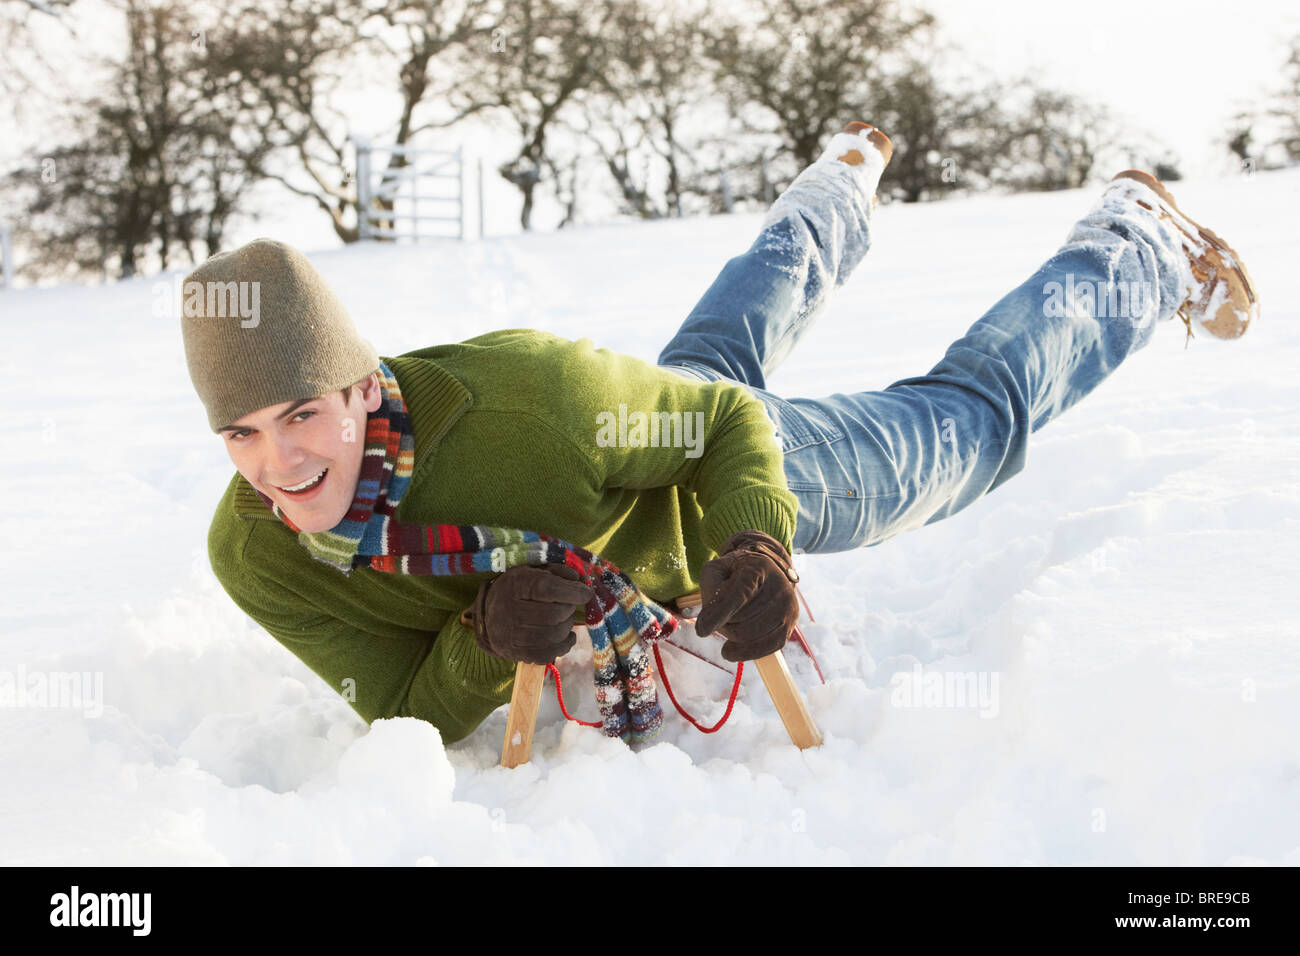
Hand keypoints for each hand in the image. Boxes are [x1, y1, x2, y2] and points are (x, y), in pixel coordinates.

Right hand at [472, 564, 594, 664]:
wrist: (491, 615)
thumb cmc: (519, 588)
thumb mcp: (535, 571)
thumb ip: (558, 572)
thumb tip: (581, 580)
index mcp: (515, 584)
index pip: (548, 588)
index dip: (573, 592)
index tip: (587, 593)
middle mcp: (509, 611)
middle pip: (554, 614)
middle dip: (569, 609)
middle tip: (569, 605)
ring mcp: (511, 636)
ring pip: (554, 635)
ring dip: (567, 626)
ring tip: (564, 618)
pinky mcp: (517, 654)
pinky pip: (549, 654)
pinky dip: (564, 644)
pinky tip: (565, 635)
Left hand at [694, 530, 799, 662]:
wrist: (767, 572)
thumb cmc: (736, 573)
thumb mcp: (717, 570)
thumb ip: (709, 591)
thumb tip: (708, 624)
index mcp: (758, 568)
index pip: (737, 596)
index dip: (719, 614)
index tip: (702, 631)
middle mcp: (778, 587)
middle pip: (739, 621)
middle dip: (722, 623)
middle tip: (720, 614)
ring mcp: (787, 607)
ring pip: (748, 636)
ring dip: (731, 635)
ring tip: (730, 622)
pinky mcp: (790, 625)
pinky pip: (765, 649)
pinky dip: (744, 653)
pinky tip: (731, 650)